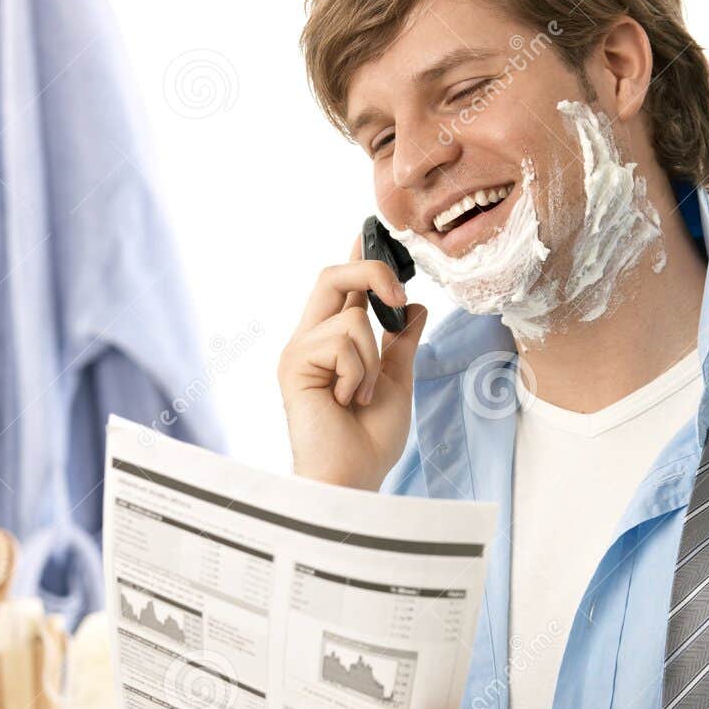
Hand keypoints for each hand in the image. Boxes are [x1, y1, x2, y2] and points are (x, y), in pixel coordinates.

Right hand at [277, 235, 427, 490]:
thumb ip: (400, 344)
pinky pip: (344, 342)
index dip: (357, 258)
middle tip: (398, 294)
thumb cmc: (368, 440)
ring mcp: (298, 352)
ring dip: (372, 361)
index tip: (373, 231)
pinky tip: (346, 402)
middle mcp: (308, 342)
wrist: (353, 477)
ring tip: (360, 398)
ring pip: (350, 318)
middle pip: (331, 277)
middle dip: (370, 274)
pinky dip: (359, 375)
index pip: (341, 288)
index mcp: (330, 344)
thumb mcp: (396, 381)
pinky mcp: (294, 364)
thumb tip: (414, 306)